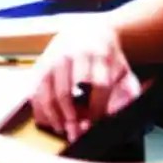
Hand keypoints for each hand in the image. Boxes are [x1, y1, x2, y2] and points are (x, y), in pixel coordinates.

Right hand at [31, 24, 140, 141]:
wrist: (86, 31)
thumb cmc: (105, 56)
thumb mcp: (123, 70)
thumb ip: (127, 93)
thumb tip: (119, 114)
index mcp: (98, 54)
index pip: (98, 85)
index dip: (97, 108)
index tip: (97, 122)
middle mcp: (72, 55)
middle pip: (68, 91)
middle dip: (71, 116)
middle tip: (76, 132)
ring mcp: (52, 59)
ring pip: (47, 92)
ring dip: (54, 115)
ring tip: (62, 128)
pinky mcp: (40, 64)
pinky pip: (34, 90)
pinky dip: (39, 108)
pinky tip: (48, 120)